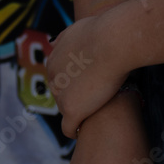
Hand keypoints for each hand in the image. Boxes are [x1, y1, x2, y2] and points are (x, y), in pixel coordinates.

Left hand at [47, 15, 129, 135]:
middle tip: (92, 104)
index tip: (87, 87)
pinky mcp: (72, 109)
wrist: (111, 42)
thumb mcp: (78, 30)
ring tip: (91, 119)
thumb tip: (59, 39)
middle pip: (60, 93)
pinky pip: (68, 127)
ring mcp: (61, 95)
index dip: (73, 83)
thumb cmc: (103, 32)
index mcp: (53, 60)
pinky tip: (81, 133)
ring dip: (76, 114)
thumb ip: (68, 38)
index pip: (60, 77)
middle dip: (74, 98)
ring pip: (66, 110)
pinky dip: (73, 131)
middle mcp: (53, 77)